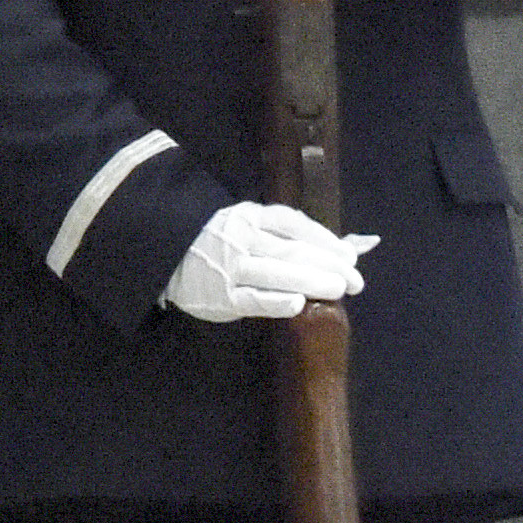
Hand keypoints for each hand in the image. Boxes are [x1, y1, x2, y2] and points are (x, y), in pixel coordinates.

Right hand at [159, 200, 371, 324]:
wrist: (167, 255)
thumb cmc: (220, 243)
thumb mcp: (247, 226)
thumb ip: (283, 236)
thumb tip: (340, 250)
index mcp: (250, 217)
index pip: (293, 224)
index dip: (324, 239)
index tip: (349, 255)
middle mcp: (242, 238)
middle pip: (291, 249)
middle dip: (328, 265)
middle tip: (356, 281)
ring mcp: (231, 267)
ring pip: (276, 272)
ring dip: (311, 280)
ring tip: (339, 289)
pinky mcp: (222, 296)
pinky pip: (252, 299)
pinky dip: (276, 302)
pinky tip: (298, 305)